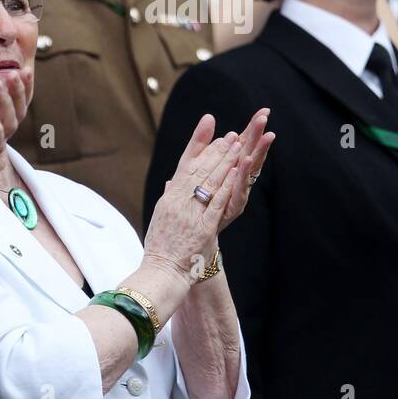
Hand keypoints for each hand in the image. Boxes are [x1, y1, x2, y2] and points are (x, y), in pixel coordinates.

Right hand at [142, 110, 273, 282]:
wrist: (160, 273)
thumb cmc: (160, 250)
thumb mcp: (161, 219)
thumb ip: (169, 199)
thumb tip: (172, 183)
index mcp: (168, 199)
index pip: (184, 164)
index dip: (198, 143)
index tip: (208, 125)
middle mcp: (177, 202)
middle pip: (199, 169)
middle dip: (216, 150)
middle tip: (231, 135)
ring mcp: (189, 214)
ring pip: (209, 182)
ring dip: (225, 162)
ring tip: (237, 146)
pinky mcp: (203, 227)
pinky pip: (216, 202)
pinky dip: (226, 185)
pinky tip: (236, 172)